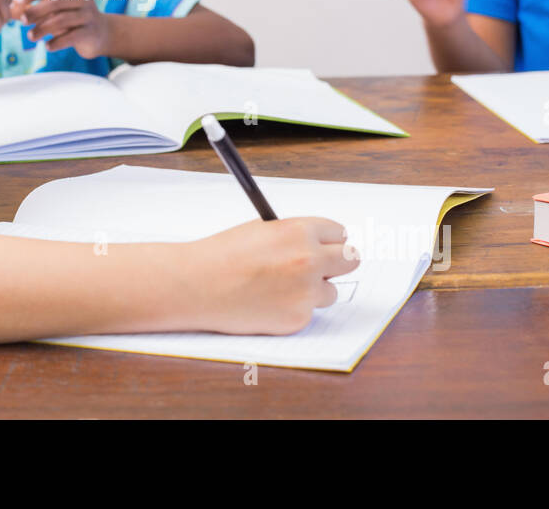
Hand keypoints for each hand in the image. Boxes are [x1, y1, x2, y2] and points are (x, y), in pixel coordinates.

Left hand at [10, 0, 111, 57]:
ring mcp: (88, 15)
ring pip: (62, 19)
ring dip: (43, 28)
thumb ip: (34, 9)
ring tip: (30, 37)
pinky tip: (47, 47)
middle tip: (22, 21)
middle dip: (36, 11)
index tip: (16, 1)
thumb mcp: (54, 12)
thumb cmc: (71, 20)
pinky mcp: (91, 32)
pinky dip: (57, 42)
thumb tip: (10, 11)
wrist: (101, 34)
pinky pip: (71, 37)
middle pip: (56, 2)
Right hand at [193, 217, 358, 334]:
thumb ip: (295, 236)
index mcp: (300, 231)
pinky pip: (309, 313)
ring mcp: (306, 292)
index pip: (340, 233)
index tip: (323, 246)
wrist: (197, 285)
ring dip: (313, 290)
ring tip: (278, 287)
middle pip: (351, 260)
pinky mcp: (298, 318)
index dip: (328, 240)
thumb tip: (321, 244)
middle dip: (337, 263)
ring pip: (331, 291)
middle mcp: (309, 260)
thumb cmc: (223, 254)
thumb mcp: (262, 230)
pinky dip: (293, 309)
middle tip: (319, 268)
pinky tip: (267, 302)